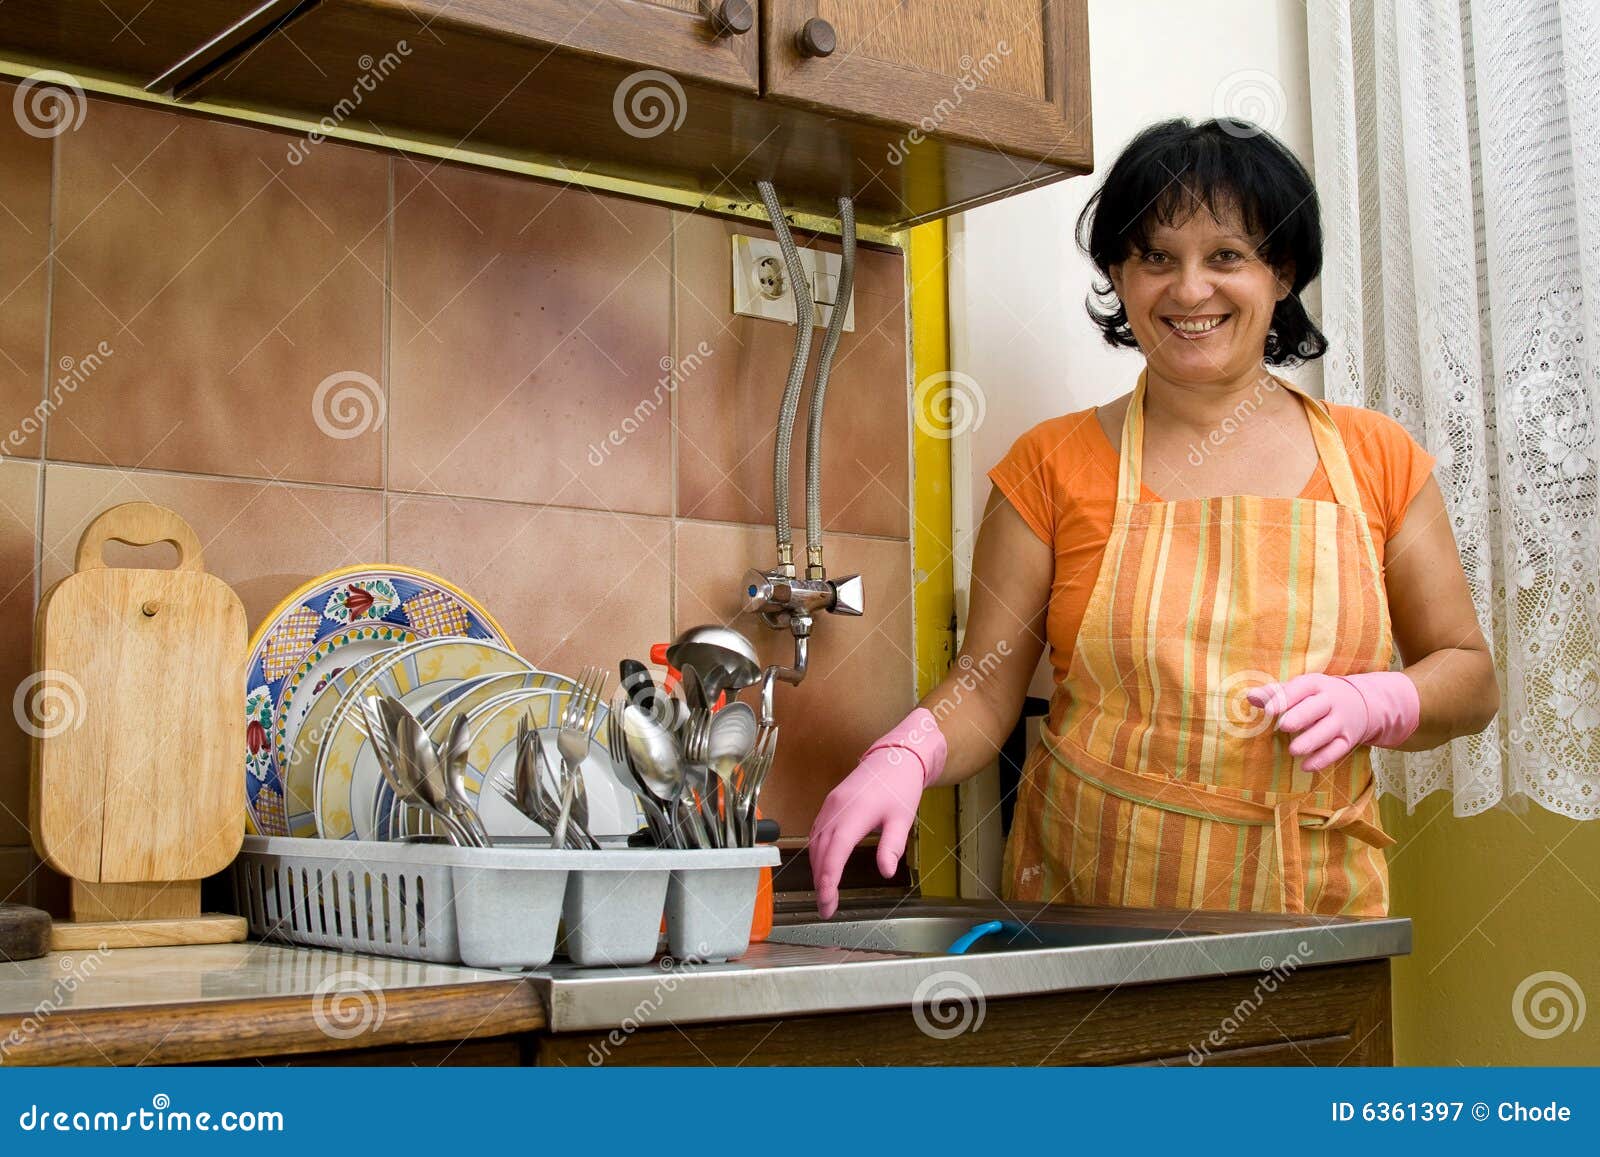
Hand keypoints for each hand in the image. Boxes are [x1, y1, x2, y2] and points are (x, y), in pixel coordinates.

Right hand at [808, 707, 946, 918]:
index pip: (834, 854)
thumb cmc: (900, 786)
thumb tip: (886, 872)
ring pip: (815, 843)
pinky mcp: (830, 804)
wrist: (895, 756)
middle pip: (820, 852)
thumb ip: (891, 846)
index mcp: (853, 813)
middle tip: (826, 908)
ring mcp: (830, 805)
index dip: (828, 881)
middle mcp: (836, 809)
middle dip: (820, 883)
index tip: (828, 902)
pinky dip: (817, 853)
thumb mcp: (902, 819)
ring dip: (817, 869)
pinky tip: (823, 866)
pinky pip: (816, 832)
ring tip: (825, 893)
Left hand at [1247, 672, 1420, 771]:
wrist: (1362, 704)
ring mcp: (1341, 721)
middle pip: (1316, 708)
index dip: (1285, 698)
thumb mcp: (1300, 689)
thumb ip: (1275, 693)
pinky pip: (1337, 751)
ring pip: (1327, 732)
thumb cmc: (1318, 696)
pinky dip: (1322, 760)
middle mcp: (1331, 701)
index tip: (1268, 710)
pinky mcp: (1348, 740)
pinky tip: (1306, 766)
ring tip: (1292, 750)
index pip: (1300, 688)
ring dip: (1310, 741)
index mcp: (1316, 684)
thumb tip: (1251, 696)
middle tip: (1284, 726)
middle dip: (1300, 717)